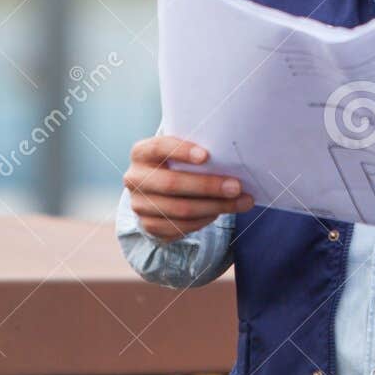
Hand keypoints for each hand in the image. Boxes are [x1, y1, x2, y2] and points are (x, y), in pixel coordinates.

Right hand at [124, 135, 254, 240]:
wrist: (157, 193)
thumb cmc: (178, 165)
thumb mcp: (182, 153)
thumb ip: (198, 154)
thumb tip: (234, 163)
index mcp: (141, 153)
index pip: (159, 147)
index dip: (182, 151)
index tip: (206, 156)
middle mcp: (135, 178)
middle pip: (172, 183)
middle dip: (208, 186)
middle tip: (236, 186)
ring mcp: (139, 205)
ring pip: (180, 209)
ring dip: (214, 206)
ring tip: (240, 202)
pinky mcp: (148, 226)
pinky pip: (180, 227)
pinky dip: (204, 220)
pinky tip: (219, 212)